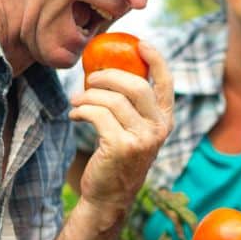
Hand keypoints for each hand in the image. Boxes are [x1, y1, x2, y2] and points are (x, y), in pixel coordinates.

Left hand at [68, 41, 172, 213]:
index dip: (156, 59)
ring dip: (88, 96)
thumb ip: (132, 105)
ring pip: (112, 100)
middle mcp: (159, 129)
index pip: (166, 83)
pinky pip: (97, 115)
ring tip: (76, 101)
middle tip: (90, 78)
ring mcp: (142, 139)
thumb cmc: (118, 156)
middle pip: (137, 86)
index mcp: (165, 120)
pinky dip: (81, 110)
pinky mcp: (121, 147)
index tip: (140, 44)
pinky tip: (75, 115)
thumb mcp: (134, 130)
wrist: (108, 195)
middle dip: (109, 76)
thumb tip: (110, 70)